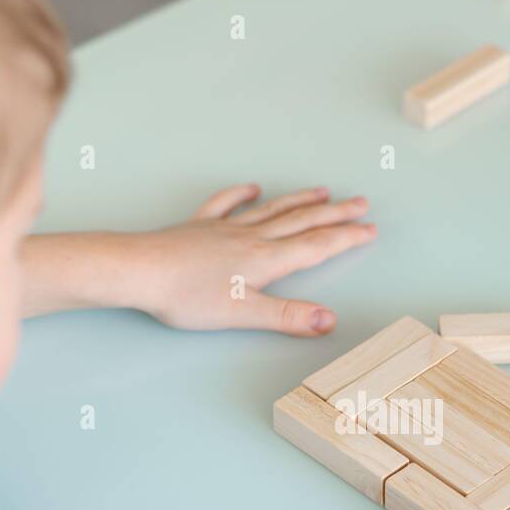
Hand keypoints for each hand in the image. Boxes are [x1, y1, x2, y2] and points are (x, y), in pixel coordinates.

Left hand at [106, 184, 373, 335]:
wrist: (139, 270)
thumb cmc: (187, 296)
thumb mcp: (243, 314)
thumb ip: (288, 316)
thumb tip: (329, 320)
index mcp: (266, 260)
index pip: (316, 247)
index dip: (346, 238)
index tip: (370, 229)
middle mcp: (251, 239)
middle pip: (301, 222)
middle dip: (334, 214)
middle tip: (361, 203)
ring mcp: (225, 229)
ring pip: (272, 210)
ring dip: (300, 201)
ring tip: (322, 192)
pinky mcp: (200, 228)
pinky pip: (226, 206)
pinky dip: (241, 195)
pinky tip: (251, 188)